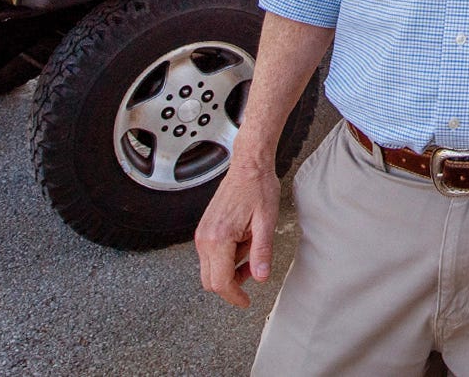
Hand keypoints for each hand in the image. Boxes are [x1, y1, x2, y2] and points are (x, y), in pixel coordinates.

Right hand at [195, 159, 279, 307]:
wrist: (248, 167)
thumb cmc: (258, 190)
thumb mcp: (266, 222)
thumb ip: (262, 252)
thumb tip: (260, 277)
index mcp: (219, 239)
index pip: (221, 282)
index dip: (234, 296)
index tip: (246, 301)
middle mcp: (204, 238)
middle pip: (210, 281)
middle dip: (232, 284)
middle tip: (253, 271)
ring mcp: (202, 234)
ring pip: (210, 269)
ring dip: (231, 268)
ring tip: (251, 245)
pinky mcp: (204, 230)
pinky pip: (211, 256)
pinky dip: (226, 258)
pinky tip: (243, 241)